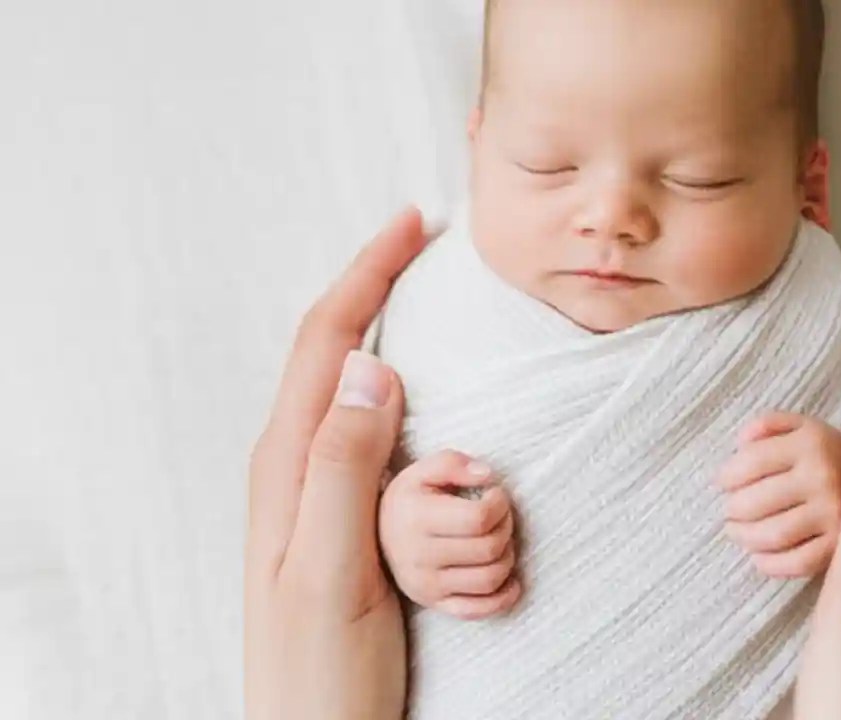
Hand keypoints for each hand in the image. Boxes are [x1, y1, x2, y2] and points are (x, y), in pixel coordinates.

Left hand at [244, 209, 428, 719]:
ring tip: (423, 292)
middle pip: (333, 349)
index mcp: (289, 466)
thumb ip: (345, 470)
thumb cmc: (319, 670)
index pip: (327, 344)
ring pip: (352, 385)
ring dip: (385, 328)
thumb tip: (373, 368)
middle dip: (373, 284)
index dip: (368, 275)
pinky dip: (402, 384)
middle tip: (420, 241)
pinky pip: (371, 427)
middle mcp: (297, 465)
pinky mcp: (345, 513)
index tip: (412, 224)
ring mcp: (319, 489)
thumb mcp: (333, 570)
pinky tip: (424, 383)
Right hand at [379, 450, 522, 619]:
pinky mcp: (434, 604)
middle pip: (489, 548)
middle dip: (506, 527)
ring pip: (489, 579)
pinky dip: (503, 599)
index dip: (499, 504)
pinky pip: (477, 610)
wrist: (372, 537)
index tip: (495, 495)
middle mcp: (419, 557)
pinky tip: (511, 582)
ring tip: (500, 540)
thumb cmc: (409, 500)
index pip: (478, 519)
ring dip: (507, 558)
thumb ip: (454, 464)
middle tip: (501, 516)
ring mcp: (426, 586)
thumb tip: (487, 476)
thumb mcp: (423, 471)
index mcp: (417, 519)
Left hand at [716, 413, 840, 578]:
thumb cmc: (829, 454)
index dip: (727, 476)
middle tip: (730, 511)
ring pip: (771, 535)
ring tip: (739, 532)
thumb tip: (740, 441)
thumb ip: (769, 424)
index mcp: (811, 442)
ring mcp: (835, 513)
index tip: (722, 483)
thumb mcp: (804, 427)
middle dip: (732, 509)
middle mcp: (823, 476)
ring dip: (744, 537)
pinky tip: (760, 556)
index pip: (750, 462)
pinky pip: (796, 563)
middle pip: (753, 502)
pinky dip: (770, 564)